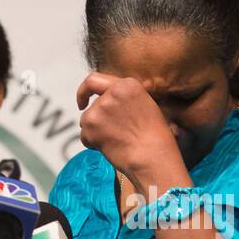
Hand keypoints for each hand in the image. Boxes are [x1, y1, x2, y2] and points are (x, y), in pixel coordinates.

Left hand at [76, 73, 186, 189]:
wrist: (152, 157)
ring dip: (95, 132)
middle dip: (97, 119)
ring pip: (86, 121)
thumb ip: (126, 99)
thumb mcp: (146, 106)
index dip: (84, 91)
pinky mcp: (90, 125)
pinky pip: (85, 136)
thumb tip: (111, 99)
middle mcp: (111, 93)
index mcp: (127, 85)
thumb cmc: (155, 137)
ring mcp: (99, 109)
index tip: (82, 102)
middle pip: (93, 106)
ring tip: (116, 141)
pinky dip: (93, 144)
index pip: (94, 80)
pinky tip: (111, 147)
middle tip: (111, 133)